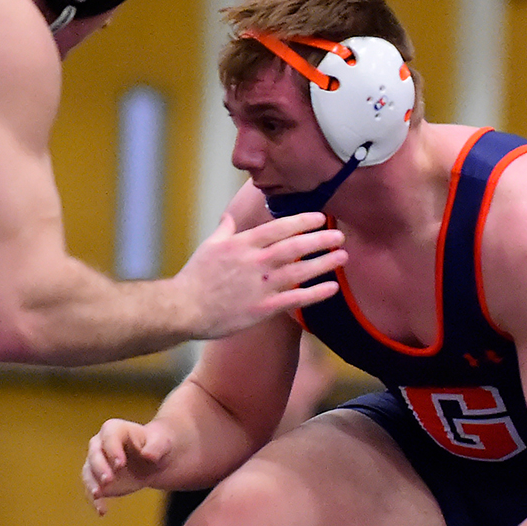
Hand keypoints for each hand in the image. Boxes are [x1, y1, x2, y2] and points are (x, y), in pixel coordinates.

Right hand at [83, 419, 172, 514]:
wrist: (154, 460)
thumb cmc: (157, 445)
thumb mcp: (161, 443)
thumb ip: (156, 448)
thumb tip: (148, 455)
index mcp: (115, 430)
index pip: (109, 436)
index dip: (112, 449)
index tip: (120, 464)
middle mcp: (100, 444)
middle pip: (94, 454)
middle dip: (99, 467)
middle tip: (109, 480)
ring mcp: (97, 463)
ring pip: (88, 472)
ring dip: (92, 484)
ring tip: (98, 495)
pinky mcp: (99, 481)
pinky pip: (92, 490)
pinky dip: (95, 500)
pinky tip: (102, 511)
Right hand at [176, 213, 346, 337]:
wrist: (183, 309)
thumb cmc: (194, 278)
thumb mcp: (209, 246)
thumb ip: (225, 230)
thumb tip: (229, 217)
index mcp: (242, 244)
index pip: (279, 227)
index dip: (302, 221)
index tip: (319, 217)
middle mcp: (255, 262)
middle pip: (295, 247)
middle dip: (320, 240)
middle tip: (340, 236)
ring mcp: (260, 286)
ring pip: (299, 271)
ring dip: (324, 263)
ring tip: (343, 256)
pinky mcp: (263, 309)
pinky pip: (295, 299)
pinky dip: (315, 293)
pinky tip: (332, 288)